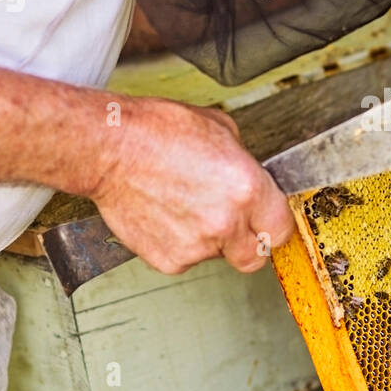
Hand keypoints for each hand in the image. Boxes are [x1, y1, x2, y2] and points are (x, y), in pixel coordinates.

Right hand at [90, 97, 293, 274]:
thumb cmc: (157, 132)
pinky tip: (166, 214)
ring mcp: (196, 246)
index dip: (274, 223)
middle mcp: (226, 223)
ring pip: (217, 255)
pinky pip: (186, 259)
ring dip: (209, 238)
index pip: (282, 228)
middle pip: (256, 256)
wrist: (108, 149)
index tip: (266, 220)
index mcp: (247, 189)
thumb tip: (252, 179)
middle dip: (249, 242)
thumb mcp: (220, 131)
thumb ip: (245, 165)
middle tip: (232, 222)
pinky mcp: (168, 259)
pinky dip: (179, 242)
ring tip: (185, 204)